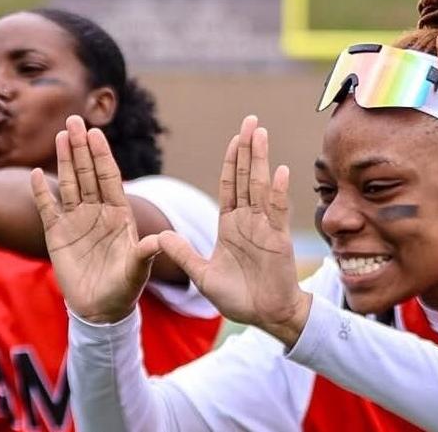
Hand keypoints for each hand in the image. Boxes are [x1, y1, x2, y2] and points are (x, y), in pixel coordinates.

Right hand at [31, 115, 159, 323]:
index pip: (109, 177)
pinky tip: (35, 173)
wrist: (101, 310)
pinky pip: (47, 208)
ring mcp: (76, 221)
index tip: (96, 133)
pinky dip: (41, 192)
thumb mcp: (137, 272)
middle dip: (81, 147)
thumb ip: (145, 255)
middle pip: (88, 173)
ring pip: (69, 184)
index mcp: (119, 214)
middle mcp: (97, 212)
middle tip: (74, 120)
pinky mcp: (56, 235)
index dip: (102, 155)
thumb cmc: (124, 289)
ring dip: (64, 160)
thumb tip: (159, 240)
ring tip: (60, 136)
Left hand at [158, 116, 311, 345]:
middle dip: (248, 149)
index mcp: (230, 225)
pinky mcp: (277, 240)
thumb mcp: (201, 275)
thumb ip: (183, 254)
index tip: (235, 137)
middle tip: (251, 121)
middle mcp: (249, 220)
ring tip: (261, 134)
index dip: (232, 161)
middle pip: (247, 177)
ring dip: (261, 160)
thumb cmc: (237, 298)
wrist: (266, 317)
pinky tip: (279, 171)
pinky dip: (278, 191)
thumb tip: (159, 236)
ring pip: (261, 187)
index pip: (231, 185)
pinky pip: (277, 212)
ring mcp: (265, 228)